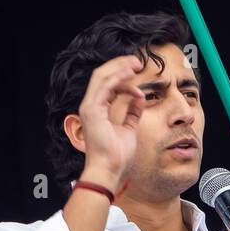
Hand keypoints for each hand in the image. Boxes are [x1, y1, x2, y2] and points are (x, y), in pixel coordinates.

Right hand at [78, 55, 146, 191]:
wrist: (110, 170)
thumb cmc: (117, 155)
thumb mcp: (129, 129)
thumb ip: (133, 113)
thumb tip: (140, 98)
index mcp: (98, 110)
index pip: (107, 85)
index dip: (122, 75)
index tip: (138, 73)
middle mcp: (91, 106)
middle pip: (102, 76)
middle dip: (119, 65)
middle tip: (137, 61)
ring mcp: (89, 107)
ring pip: (102, 76)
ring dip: (119, 67)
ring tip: (135, 63)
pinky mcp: (91, 109)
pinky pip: (104, 85)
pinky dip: (118, 77)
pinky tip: (131, 75)